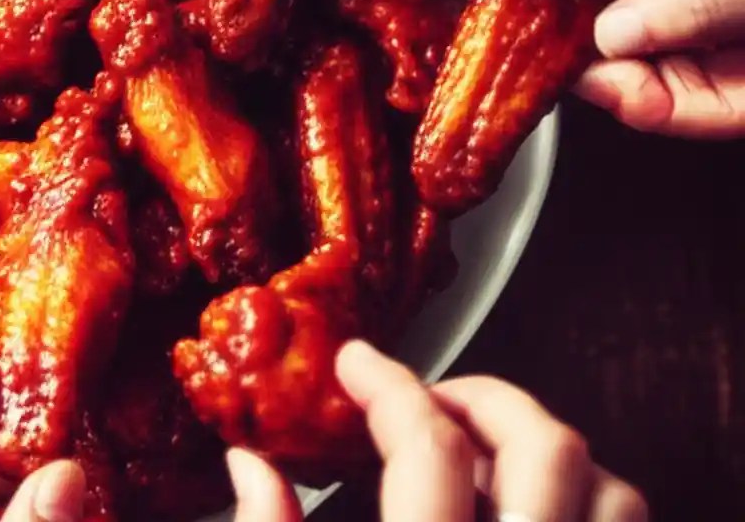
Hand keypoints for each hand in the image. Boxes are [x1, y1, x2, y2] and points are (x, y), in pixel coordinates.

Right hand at [331, 340, 648, 521]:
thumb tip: (258, 470)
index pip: (431, 450)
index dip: (389, 388)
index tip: (360, 364)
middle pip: (543, 446)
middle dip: (481, 398)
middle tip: (430, 401)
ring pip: (611, 492)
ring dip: (545, 450)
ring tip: (482, 458)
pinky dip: (584, 502)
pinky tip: (528, 509)